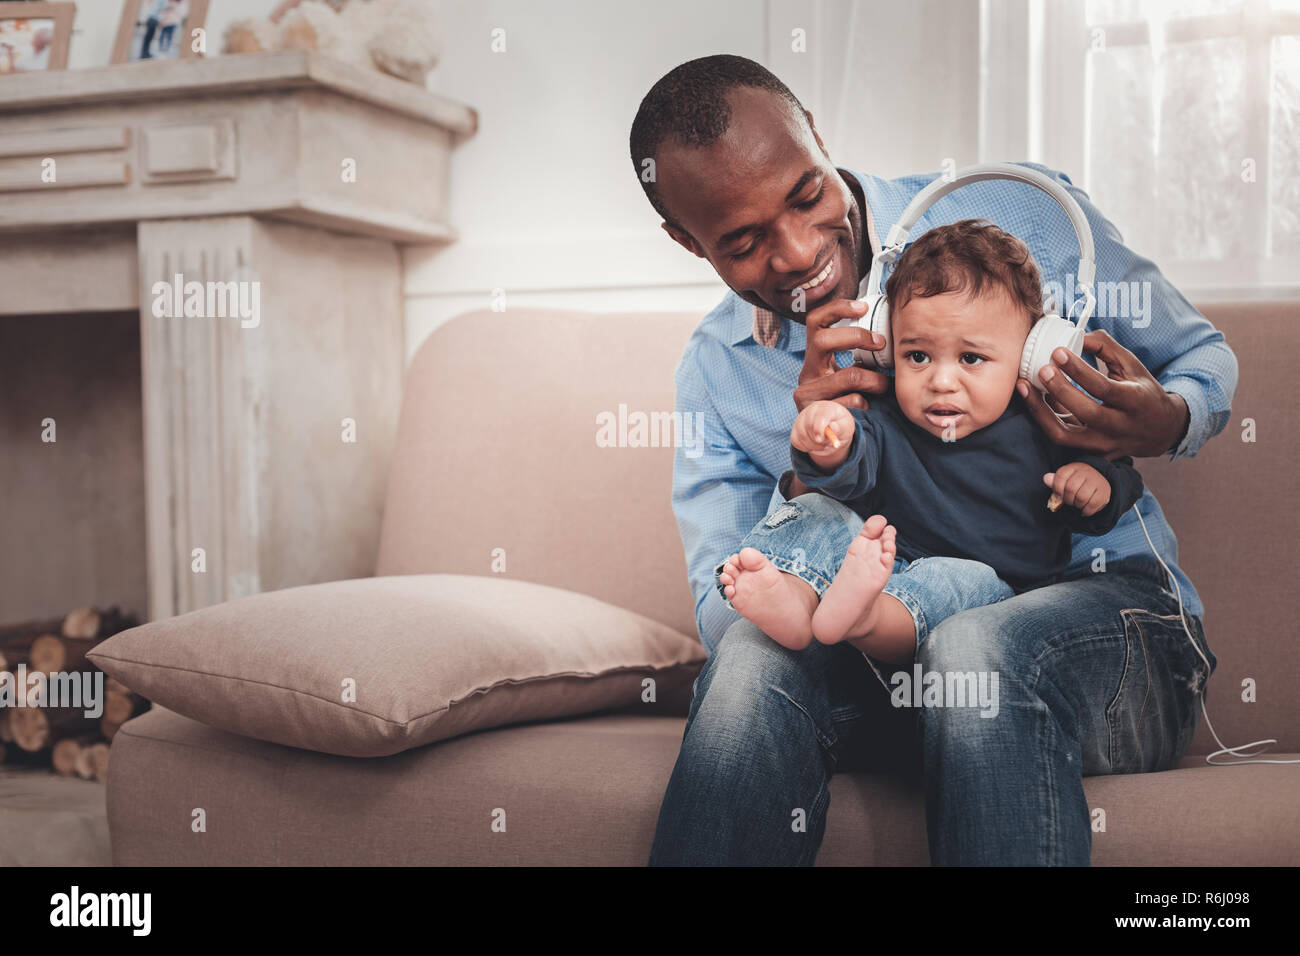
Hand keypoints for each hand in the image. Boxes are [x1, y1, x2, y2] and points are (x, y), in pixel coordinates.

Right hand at [792, 400, 854, 468]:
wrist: (833, 430)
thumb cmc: (841, 426)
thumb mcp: (846, 427)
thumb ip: (841, 427)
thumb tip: (833, 427)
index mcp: (825, 407)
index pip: (819, 415)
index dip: (819, 428)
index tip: (820, 440)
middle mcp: (811, 410)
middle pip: (808, 425)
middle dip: (817, 440)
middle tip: (826, 444)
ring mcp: (801, 418)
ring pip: (801, 435)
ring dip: (812, 445)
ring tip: (823, 445)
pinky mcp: (795, 429)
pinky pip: (795, 440)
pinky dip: (805, 447)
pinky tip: (813, 445)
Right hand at [793, 298, 891, 412]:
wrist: (826, 441)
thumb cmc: (844, 401)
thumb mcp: (846, 375)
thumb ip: (858, 357)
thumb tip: (888, 333)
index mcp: (814, 358)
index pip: (815, 322)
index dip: (837, 309)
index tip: (863, 306)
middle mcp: (806, 373)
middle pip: (822, 340)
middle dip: (856, 337)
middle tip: (880, 343)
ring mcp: (808, 394)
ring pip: (848, 376)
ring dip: (874, 379)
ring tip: (885, 385)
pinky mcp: (816, 414)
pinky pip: (852, 403)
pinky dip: (866, 404)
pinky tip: (867, 408)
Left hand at [1015, 329, 1189, 457]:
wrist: (1160, 430)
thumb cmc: (1142, 391)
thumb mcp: (1132, 366)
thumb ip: (1106, 347)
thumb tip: (1076, 335)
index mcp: (1135, 401)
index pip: (1104, 387)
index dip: (1079, 370)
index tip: (1057, 352)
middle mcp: (1120, 427)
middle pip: (1087, 412)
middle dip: (1061, 390)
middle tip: (1041, 369)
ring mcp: (1104, 445)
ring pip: (1065, 435)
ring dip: (1040, 412)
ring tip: (1025, 388)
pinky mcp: (1090, 454)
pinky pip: (1061, 439)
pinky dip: (1044, 420)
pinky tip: (1034, 401)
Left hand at [1043, 462, 1110, 516]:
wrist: (1099, 482)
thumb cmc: (1077, 482)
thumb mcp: (1065, 479)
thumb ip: (1055, 481)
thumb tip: (1046, 478)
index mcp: (1073, 467)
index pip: (1061, 476)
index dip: (1057, 489)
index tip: (1059, 495)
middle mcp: (1086, 472)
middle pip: (1070, 488)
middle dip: (1067, 499)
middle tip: (1069, 501)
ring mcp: (1096, 481)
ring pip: (1081, 497)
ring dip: (1077, 505)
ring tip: (1077, 504)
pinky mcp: (1104, 492)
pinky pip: (1092, 504)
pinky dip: (1086, 511)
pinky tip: (1084, 509)